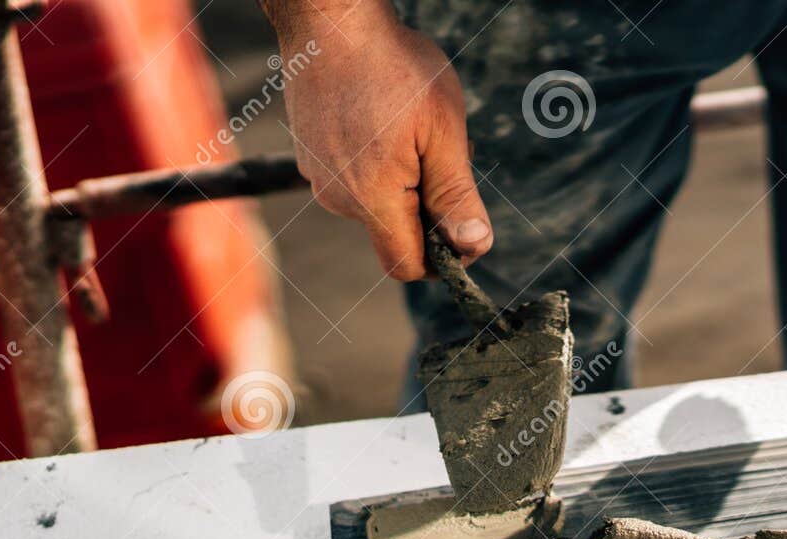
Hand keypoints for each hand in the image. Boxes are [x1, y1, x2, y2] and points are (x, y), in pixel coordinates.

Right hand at [269, 2, 492, 278]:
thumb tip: (474, 247)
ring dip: (408, 180)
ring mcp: (319, 176)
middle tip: (444, 150)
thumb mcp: (443, 131)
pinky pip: (356, 178)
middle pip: (396, 232)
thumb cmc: (392, 66)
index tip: (464, 228)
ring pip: (378, 203)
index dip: (442, 261)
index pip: (406, 266)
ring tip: (413, 125)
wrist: (331, 18)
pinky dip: (381, 162)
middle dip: (429, 206)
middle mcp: (338, 198)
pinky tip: (387, 118)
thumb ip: (456, 195)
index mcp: (372, 199)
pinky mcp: (311, 156)